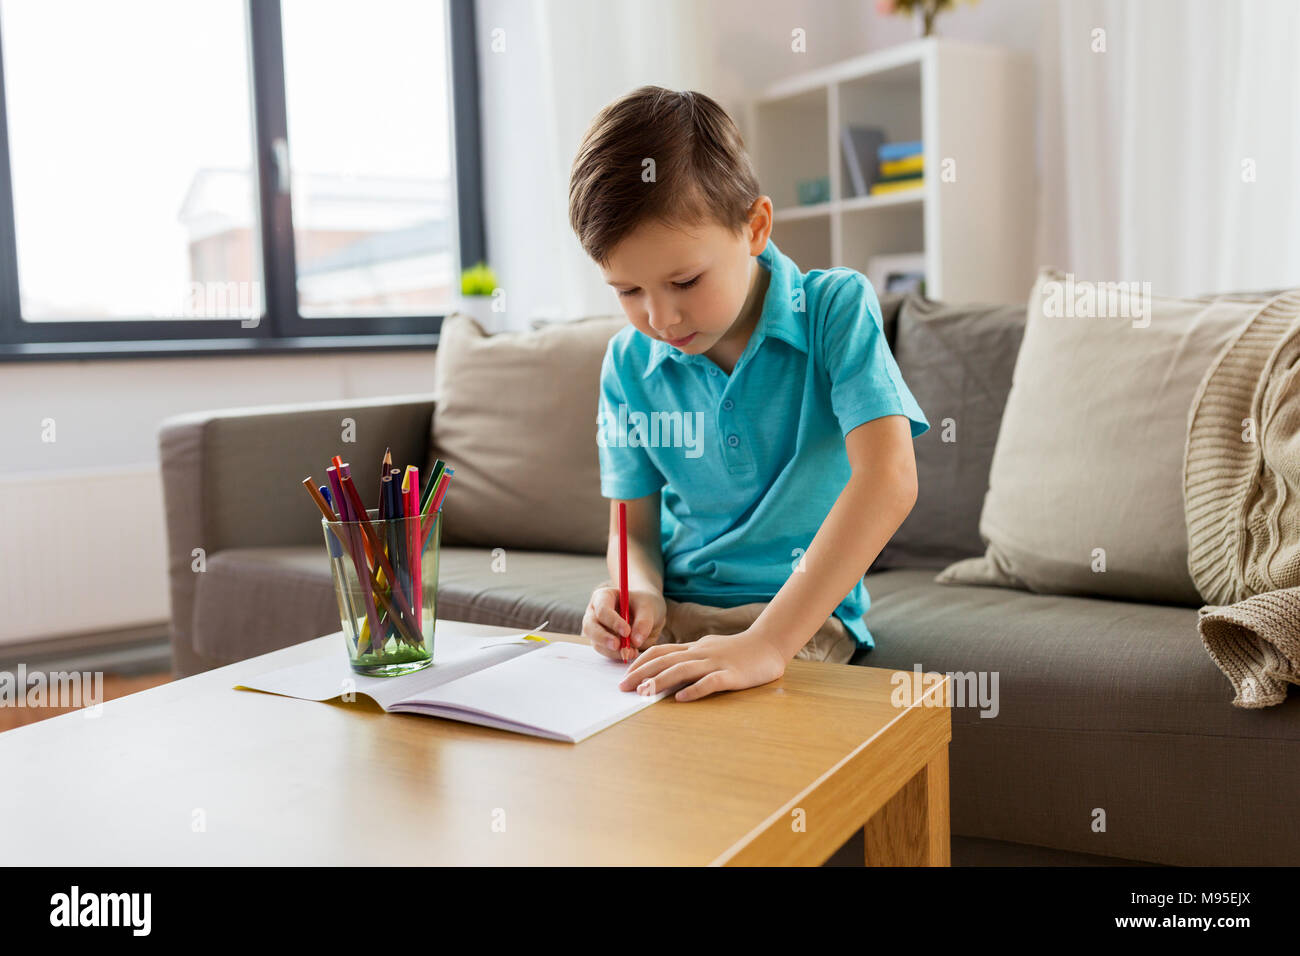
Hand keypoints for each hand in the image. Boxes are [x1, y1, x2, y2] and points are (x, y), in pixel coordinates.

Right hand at [582, 586, 666, 661]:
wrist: (646, 613)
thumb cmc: (644, 604)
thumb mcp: (648, 607)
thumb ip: (643, 622)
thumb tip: (635, 641)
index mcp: (603, 597)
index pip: (602, 609)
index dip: (612, 621)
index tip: (627, 632)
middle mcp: (594, 613)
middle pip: (590, 627)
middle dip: (603, 638)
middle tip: (618, 646)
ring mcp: (596, 629)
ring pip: (596, 642)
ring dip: (612, 651)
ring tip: (633, 652)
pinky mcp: (601, 643)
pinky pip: (605, 652)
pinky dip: (616, 655)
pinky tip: (631, 653)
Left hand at [617, 628, 787, 701]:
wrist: (769, 644)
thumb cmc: (737, 650)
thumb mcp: (708, 649)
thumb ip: (689, 658)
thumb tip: (665, 671)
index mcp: (693, 648)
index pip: (660, 651)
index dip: (640, 662)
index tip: (624, 675)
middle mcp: (700, 653)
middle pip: (665, 660)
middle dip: (642, 673)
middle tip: (623, 688)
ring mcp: (716, 663)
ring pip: (683, 669)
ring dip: (661, 681)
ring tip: (644, 693)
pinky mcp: (733, 675)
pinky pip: (711, 682)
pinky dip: (695, 689)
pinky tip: (681, 699)